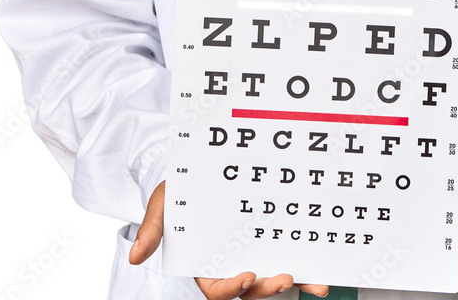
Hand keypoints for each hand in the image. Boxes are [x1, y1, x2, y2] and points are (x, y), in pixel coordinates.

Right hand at [130, 181, 327, 297]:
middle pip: (250, 290)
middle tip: (286, 278)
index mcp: (204, 264)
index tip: (246, 277)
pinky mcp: (269, 239)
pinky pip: (286, 255)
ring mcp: (252, 253)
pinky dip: (305, 265)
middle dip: (268, 289)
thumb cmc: (178, 191)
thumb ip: (153, 230)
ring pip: (273, 279)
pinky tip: (322, 269)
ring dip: (295, 284)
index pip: (217, 289)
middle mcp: (230, 264)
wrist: (197, 169)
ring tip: (317, 284)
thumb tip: (134, 255)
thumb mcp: (163, 206)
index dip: (231, 289)